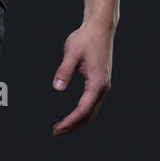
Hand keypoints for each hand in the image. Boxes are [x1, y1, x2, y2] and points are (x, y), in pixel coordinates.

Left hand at [51, 20, 112, 136]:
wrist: (100, 28)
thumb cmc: (85, 38)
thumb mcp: (72, 53)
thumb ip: (64, 71)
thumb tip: (57, 88)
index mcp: (97, 82)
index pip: (83, 109)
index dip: (70, 121)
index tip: (58, 129)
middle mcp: (103, 87)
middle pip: (89, 115)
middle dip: (73, 125)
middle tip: (55, 132)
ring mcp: (103, 86)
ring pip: (92, 111)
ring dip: (77, 121)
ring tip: (61, 127)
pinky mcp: (100, 82)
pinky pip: (92, 103)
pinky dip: (82, 113)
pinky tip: (72, 114)